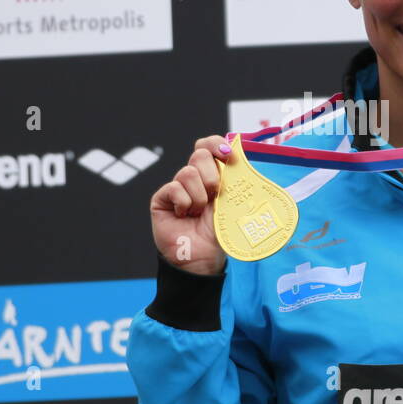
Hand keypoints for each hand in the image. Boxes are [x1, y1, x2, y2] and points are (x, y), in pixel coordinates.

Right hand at [150, 135, 232, 275]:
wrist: (202, 259)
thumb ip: (235, 181)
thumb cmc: (220, 234)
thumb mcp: (233, 204)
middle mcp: (194, 179)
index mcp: (212, 175)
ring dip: (199, 196)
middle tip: (214, 196)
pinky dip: (184, 203)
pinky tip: (183, 216)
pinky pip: (174, 188)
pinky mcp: (161, 199)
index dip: (217, 144)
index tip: (229, 155)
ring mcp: (177, 188)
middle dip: (211, 175)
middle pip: (199, 154)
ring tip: (198, 213)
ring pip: (187, 172)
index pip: (210, 145)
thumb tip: (241, 155)